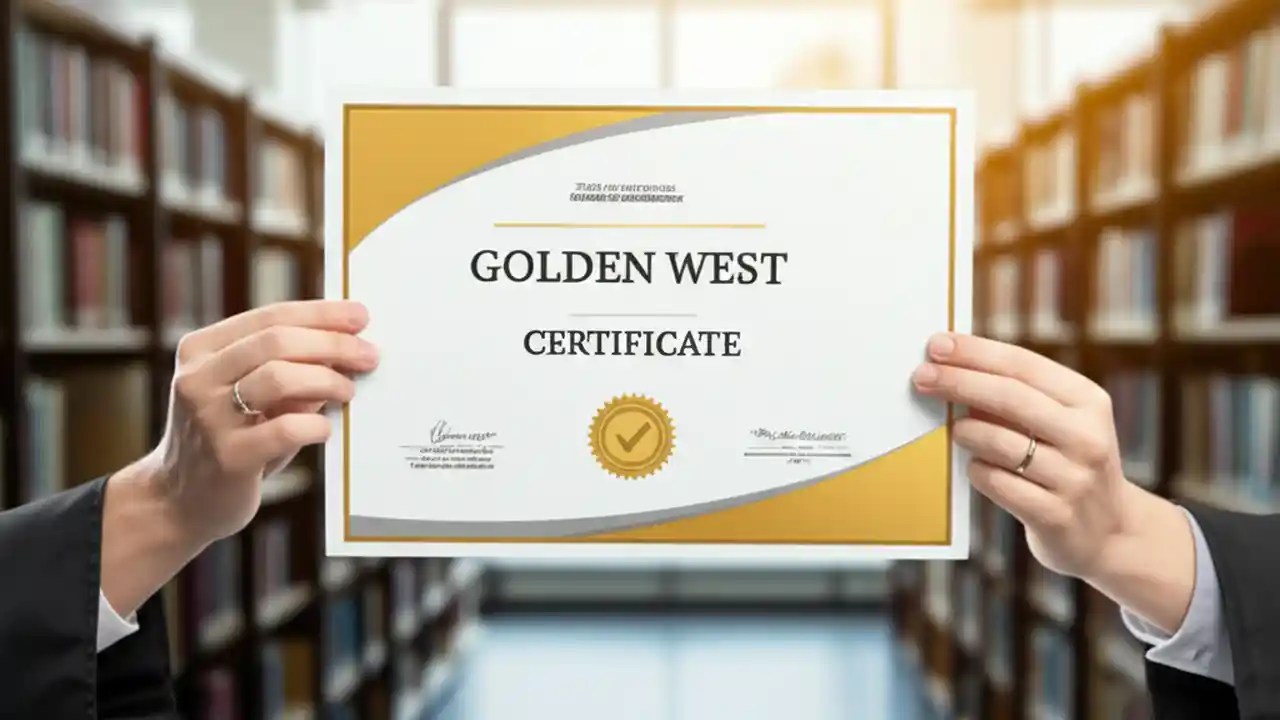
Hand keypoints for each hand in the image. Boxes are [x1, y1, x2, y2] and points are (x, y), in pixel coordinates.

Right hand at [101, 301, 377, 616]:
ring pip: (280, 377)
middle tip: (368, 355)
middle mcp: (197, 377)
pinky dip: (315, 425)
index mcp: (200, 350)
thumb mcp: (249, 395)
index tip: (361, 316)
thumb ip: (285, 367)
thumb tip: (346, 346)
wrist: (180, 501)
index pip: (270, 316)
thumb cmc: (230, 438)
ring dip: (327, 380)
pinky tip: (325, 430)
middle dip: (332, 344)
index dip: (321, 314)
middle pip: (277, 341)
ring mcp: (208, 417)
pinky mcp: (227, 457)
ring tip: (348, 391)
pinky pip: (285, 429)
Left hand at [912, 333, 1194, 630]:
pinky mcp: (1054, 515)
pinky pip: (996, 483)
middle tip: (921, 377)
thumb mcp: (1061, 423)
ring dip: (967, 431)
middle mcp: (1087, 436)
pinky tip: (978, 468)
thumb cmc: (1066, 463)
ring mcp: (1074, 478)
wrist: (1109, 532)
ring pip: (1000, 442)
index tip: (937, 344)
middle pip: (1009, 397)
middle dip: (958, 382)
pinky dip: (978, 471)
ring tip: (957, 430)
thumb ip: (1018, 396)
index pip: (1023, 365)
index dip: (976, 352)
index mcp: (1088, 401)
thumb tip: (952, 368)